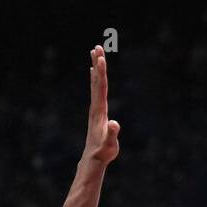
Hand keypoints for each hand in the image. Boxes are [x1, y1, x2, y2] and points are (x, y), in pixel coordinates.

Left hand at [84, 46, 119, 164]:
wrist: (93, 160)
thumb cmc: (103, 153)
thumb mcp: (109, 146)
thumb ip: (112, 135)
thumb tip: (114, 124)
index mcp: (99, 111)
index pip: (101, 88)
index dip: (102, 73)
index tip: (101, 58)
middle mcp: (95, 107)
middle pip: (97, 82)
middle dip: (98, 64)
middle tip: (97, 47)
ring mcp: (95, 109)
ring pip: (95, 84)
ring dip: (96, 69)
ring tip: (95, 54)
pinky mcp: (97, 113)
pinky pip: (96, 91)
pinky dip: (96, 80)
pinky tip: (94, 74)